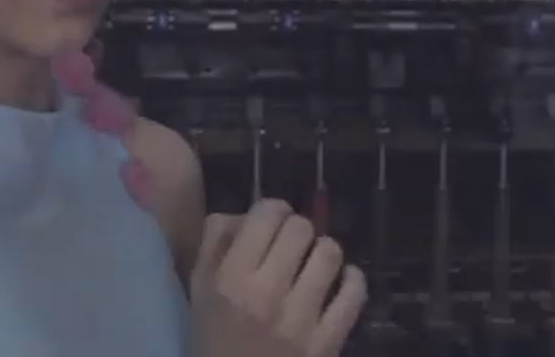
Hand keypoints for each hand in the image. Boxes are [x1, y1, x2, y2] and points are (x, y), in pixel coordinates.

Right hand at [189, 200, 366, 356]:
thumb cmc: (213, 342)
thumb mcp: (199, 291)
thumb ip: (215, 243)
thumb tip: (247, 214)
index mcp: (229, 279)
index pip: (268, 212)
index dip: (272, 211)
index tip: (271, 226)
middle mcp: (266, 294)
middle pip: (302, 227)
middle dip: (298, 231)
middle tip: (292, 248)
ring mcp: (301, 320)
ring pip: (330, 253)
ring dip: (323, 254)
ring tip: (314, 267)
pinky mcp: (328, 343)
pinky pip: (355, 291)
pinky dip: (351, 281)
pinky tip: (338, 287)